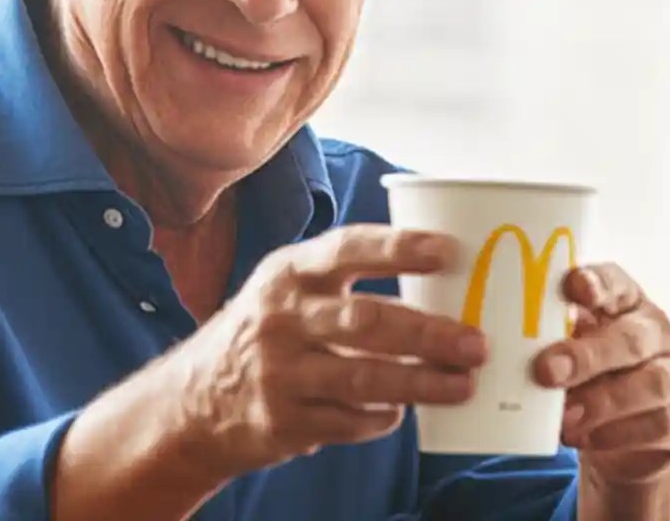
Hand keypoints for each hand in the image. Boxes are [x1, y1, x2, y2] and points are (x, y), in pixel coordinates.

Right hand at [170, 225, 488, 475]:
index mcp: (288, 273)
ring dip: (422, 383)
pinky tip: (405, 412)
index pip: (347, 249)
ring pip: (364, 377)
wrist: (194, 400)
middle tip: (475, 342)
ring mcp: (280, 373)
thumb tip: (443, 282)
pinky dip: (384, 417)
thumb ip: (346, 281)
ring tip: (464, 384)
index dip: (398, 248)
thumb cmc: (265, 332)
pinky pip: (350, 421)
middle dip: (429, 332)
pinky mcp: (284, 421)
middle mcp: (281, 318)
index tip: (448, 252)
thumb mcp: (287, 289)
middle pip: (367, 321)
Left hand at [532, 263, 669, 483]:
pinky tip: (587, 438)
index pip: (616, 283)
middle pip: (632, 338)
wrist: (624, 434)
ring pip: (654, 383)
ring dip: (604, 402)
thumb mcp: (568, 349)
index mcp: (626, 304)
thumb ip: (548, 340)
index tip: (572, 287)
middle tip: (545, 372)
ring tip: (565, 419)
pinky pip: (660, 424)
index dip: (597, 283)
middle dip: (587, 357)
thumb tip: (502, 344)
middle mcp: (657, 332)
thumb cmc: (587, 377)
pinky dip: (618, 433)